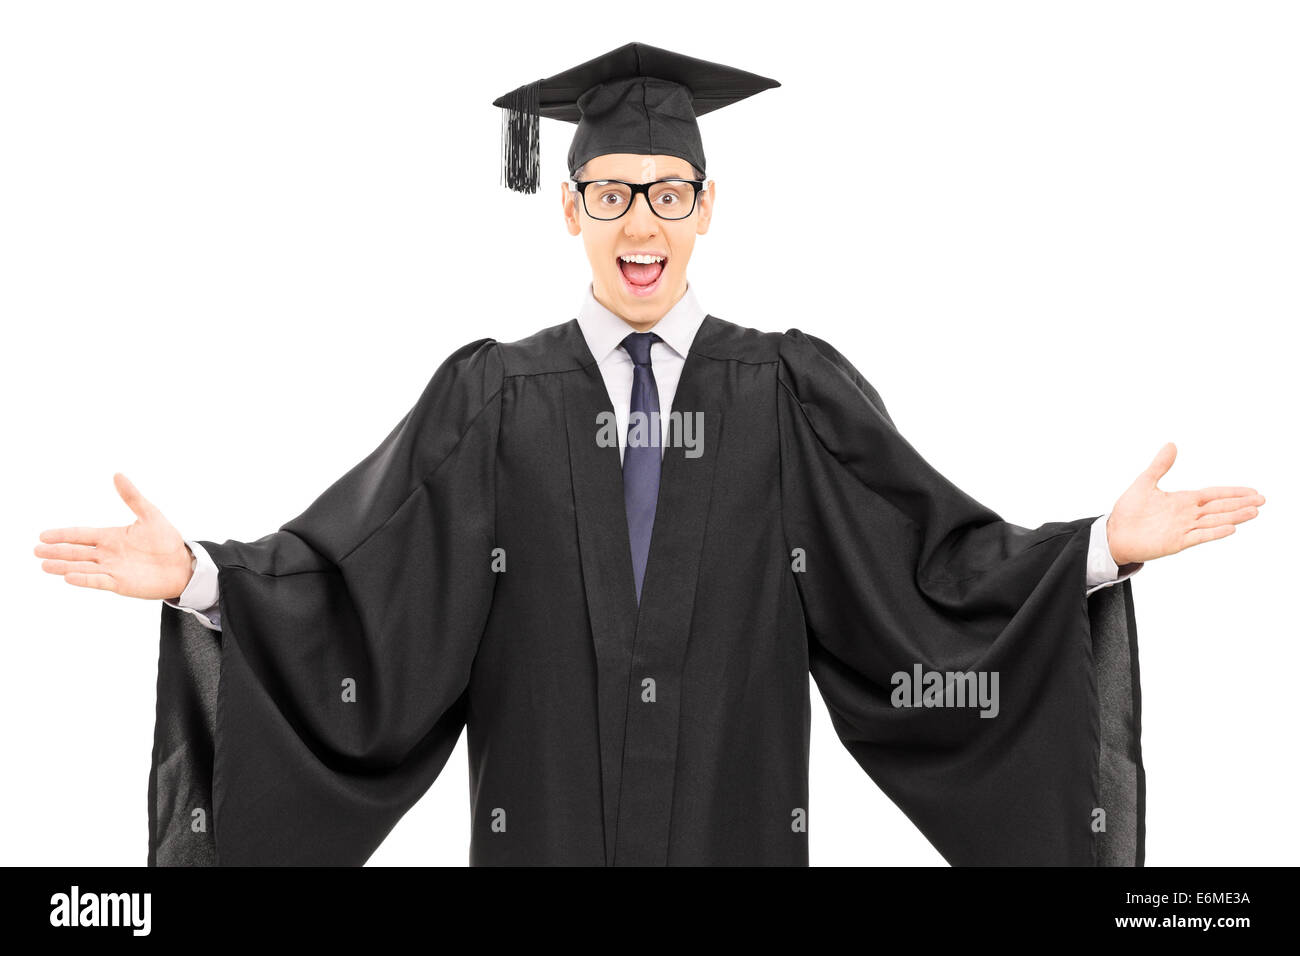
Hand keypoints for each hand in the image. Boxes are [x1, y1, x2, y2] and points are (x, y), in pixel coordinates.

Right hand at [34, 473, 193, 599]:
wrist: (182, 565)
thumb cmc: (166, 541)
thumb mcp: (150, 515)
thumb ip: (132, 497)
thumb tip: (117, 474)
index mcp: (111, 537)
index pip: (81, 535)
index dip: (63, 535)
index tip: (43, 535)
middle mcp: (107, 554)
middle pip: (76, 552)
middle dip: (57, 551)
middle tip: (36, 550)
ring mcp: (112, 569)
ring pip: (82, 567)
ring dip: (64, 566)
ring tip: (44, 565)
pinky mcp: (120, 583)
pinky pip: (98, 581)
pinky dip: (85, 579)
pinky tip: (69, 577)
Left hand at [1106, 443, 1263, 565]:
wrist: (1114, 533)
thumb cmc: (1128, 511)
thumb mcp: (1145, 482)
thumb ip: (1160, 465)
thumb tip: (1171, 445)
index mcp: (1182, 500)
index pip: (1213, 495)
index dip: (1232, 492)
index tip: (1252, 491)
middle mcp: (1187, 514)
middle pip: (1219, 507)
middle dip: (1240, 503)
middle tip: (1262, 500)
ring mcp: (1183, 528)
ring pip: (1214, 520)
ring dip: (1234, 516)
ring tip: (1254, 512)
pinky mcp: (1176, 542)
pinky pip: (1199, 536)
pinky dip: (1214, 532)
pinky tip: (1231, 528)